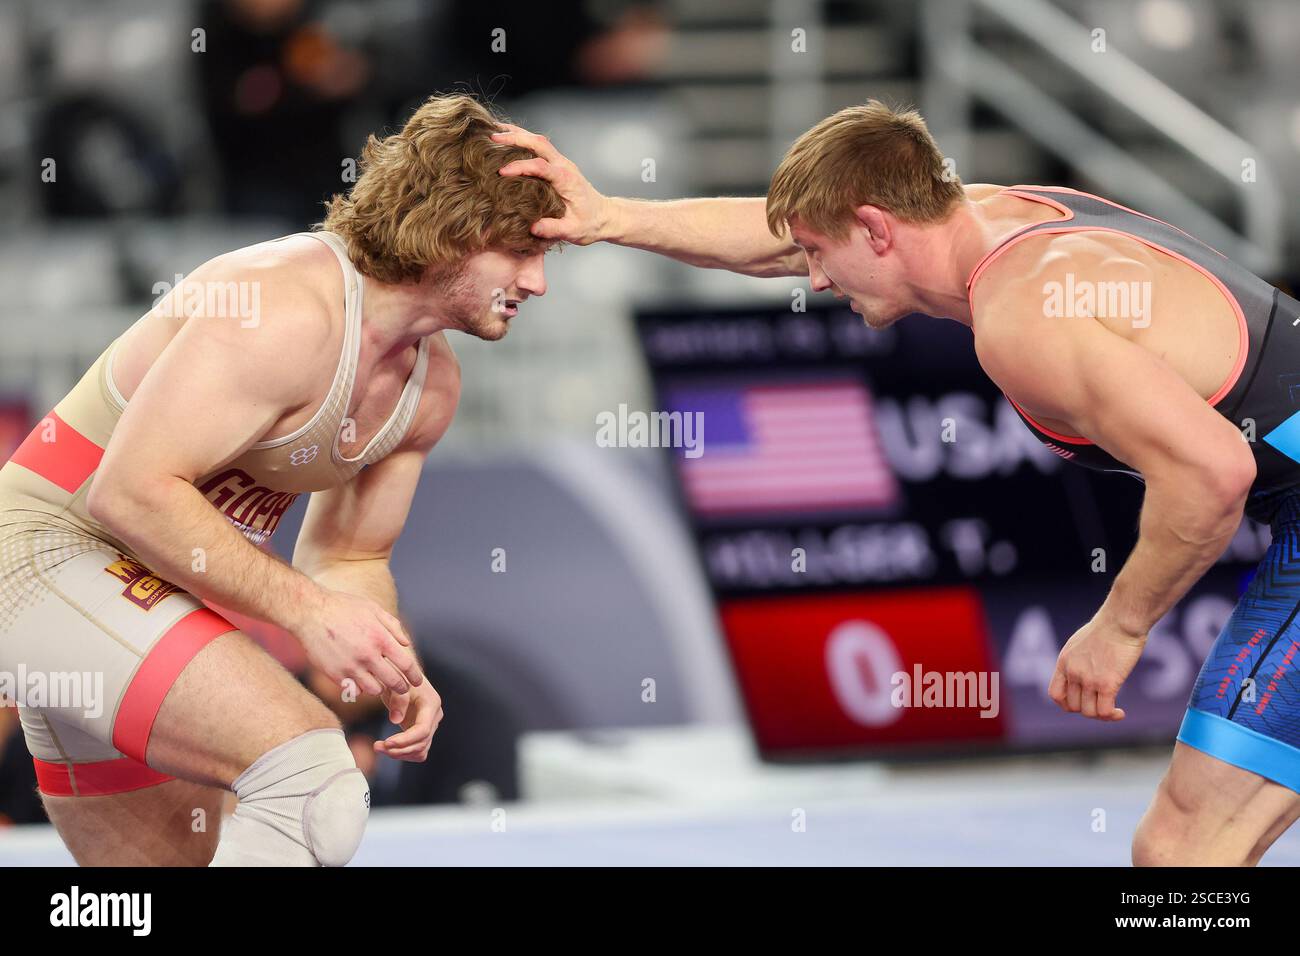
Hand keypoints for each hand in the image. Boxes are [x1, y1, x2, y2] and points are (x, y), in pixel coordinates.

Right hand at [295, 589, 423, 697]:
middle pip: (393, 682)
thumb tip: (406, 644)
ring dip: (379, 687)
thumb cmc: (343, 607)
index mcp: (380, 638)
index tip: (417, 680)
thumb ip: (392, 626)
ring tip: (379, 682)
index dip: (415, 675)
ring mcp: (350, 667)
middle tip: (403, 689)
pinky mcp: (335, 674)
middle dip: (401, 687)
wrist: (309, 611)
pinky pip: (353, 689)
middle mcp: (368, 655)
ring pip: (374, 690)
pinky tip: (359, 680)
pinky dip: (359, 688)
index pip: (406, 664)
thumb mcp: (372, 609)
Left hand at [377, 681, 442, 761]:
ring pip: (420, 750)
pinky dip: (404, 754)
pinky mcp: (423, 733)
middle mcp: (434, 716)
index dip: (405, 740)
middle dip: (399, 749)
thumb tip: (396, 720)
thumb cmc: (399, 677)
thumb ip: (398, 700)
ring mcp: (431, 725)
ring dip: (400, 754)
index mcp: (431, 704)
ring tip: (379, 747)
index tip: (387, 743)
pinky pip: (418, 751)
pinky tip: (389, 749)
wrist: (403, 677)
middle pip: (421, 743)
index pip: (423, 730)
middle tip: (377, 746)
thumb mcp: (397, 683)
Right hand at [490, 123, 612, 244]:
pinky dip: (522, 139)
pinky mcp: (557, 164)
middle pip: (538, 143)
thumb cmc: (589, 224)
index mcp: (566, 179)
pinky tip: (508, 138)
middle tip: (492, 138)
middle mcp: (563, 166)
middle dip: (515, 138)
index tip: (502, 172)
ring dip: (517, 134)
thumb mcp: (572, 231)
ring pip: (538, 140)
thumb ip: (553, 228)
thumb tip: (533, 227)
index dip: (520, 166)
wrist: (604, 216)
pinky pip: (539, 146)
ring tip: (493, 131)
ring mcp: (561, 162)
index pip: (541, 166)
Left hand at [1048, 610, 1147, 719]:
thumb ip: (1077, 660)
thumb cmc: (1106, 628)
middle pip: (1073, 706)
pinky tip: (1120, 713)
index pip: (1055, 694)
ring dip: (1101, 715)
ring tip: (1113, 710)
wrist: (1120, 621)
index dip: (1067, 705)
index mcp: (1064, 663)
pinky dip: (1112, 716)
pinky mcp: (1106, 683)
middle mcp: (1072, 672)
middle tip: (1104, 704)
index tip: (1083, 702)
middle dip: (1088, 709)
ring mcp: (1088, 679)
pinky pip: (1104, 711)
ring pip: (1089, 713)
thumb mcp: (1080, 643)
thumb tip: (1083, 673)